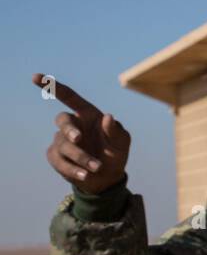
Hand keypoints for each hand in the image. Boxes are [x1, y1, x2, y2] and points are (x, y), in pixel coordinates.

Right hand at [34, 73, 130, 193]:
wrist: (108, 177)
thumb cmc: (115, 153)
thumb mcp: (122, 142)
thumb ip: (116, 131)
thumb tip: (108, 117)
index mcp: (88, 115)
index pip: (69, 97)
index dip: (53, 86)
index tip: (35, 77)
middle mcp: (73, 125)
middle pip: (62, 120)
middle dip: (69, 130)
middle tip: (78, 139)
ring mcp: (62, 140)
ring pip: (64, 145)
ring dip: (81, 157)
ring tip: (97, 167)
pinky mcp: (56, 156)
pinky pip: (60, 161)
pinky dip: (73, 169)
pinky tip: (85, 175)